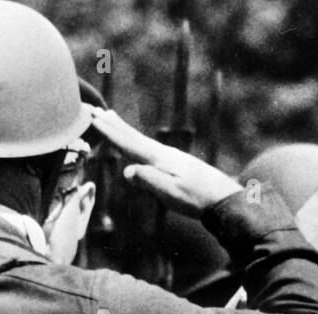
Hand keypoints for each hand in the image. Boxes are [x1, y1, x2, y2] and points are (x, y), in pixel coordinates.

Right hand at [88, 108, 240, 216]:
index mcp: (159, 159)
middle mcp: (164, 153)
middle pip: (133, 136)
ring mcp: (171, 157)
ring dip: (124, 129)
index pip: (129, 143)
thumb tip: (126, 171)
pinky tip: (138, 145)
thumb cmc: (197, 199)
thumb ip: (149, 181)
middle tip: (97, 111)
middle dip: (114, 125)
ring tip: (113, 119)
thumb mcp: (171, 193)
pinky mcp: (177, 164)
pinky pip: (149, 148)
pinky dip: (138, 141)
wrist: (223, 199)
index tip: (94, 119)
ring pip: (141, 140)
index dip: (110, 133)